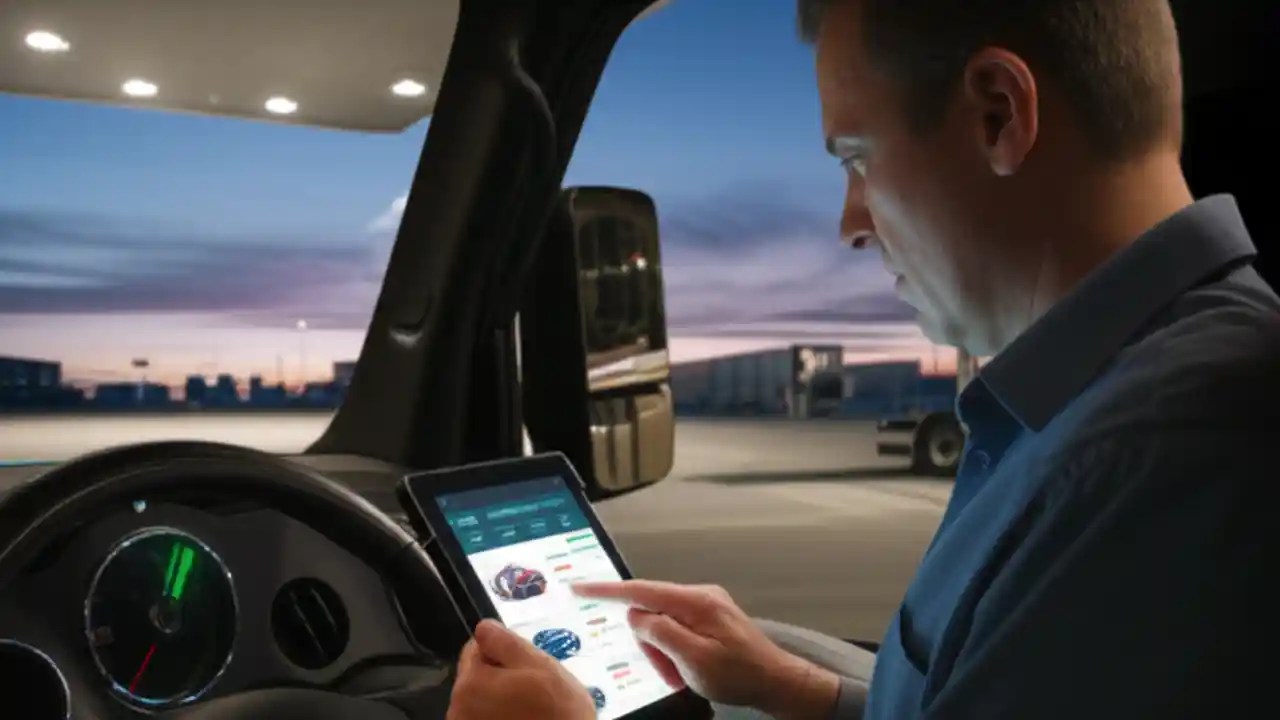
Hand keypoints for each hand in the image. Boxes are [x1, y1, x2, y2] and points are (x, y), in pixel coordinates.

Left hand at [447, 619, 596, 719]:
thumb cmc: (558, 711)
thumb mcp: (541, 666)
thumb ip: (506, 643)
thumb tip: (482, 627)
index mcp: (470, 683)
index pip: (475, 649)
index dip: (502, 652)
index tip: (525, 667)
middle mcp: (457, 709)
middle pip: (475, 676)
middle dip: (500, 677)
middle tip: (532, 689)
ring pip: (480, 699)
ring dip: (500, 699)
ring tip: (529, 709)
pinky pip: (484, 717)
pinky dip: (500, 716)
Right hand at [573, 580, 839, 719]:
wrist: (776, 681)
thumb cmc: (740, 673)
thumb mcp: (694, 659)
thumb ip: (660, 633)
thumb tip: (636, 615)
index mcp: (694, 601)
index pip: (640, 590)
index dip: (606, 590)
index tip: (579, 586)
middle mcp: (699, 595)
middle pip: (649, 610)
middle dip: (649, 643)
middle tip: (667, 670)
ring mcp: (704, 606)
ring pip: (661, 624)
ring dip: (663, 652)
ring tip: (681, 674)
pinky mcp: (708, 618)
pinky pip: (676, 630)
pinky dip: (674, 652)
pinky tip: (687, 669)